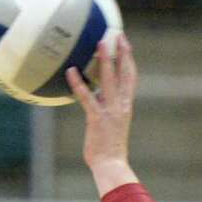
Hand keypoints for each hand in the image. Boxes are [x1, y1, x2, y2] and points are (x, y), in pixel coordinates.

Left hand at [67, 36, 137, 182]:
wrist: (111, 166)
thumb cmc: (109, 150)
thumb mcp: (110, 125)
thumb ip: (105, 108)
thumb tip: (96, 97)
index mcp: (125, 107)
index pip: (130, 78)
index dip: (128, 59)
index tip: (125, 44)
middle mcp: (121, 106)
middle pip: (124, 74)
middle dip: (122, 53)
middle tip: (117, 35)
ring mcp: (110, 111)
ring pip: (109, 80)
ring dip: (105, 60)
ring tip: (100, 43)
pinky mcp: (97, 118)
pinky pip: (87, 97)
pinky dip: (79, 83)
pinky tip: (71, 71)